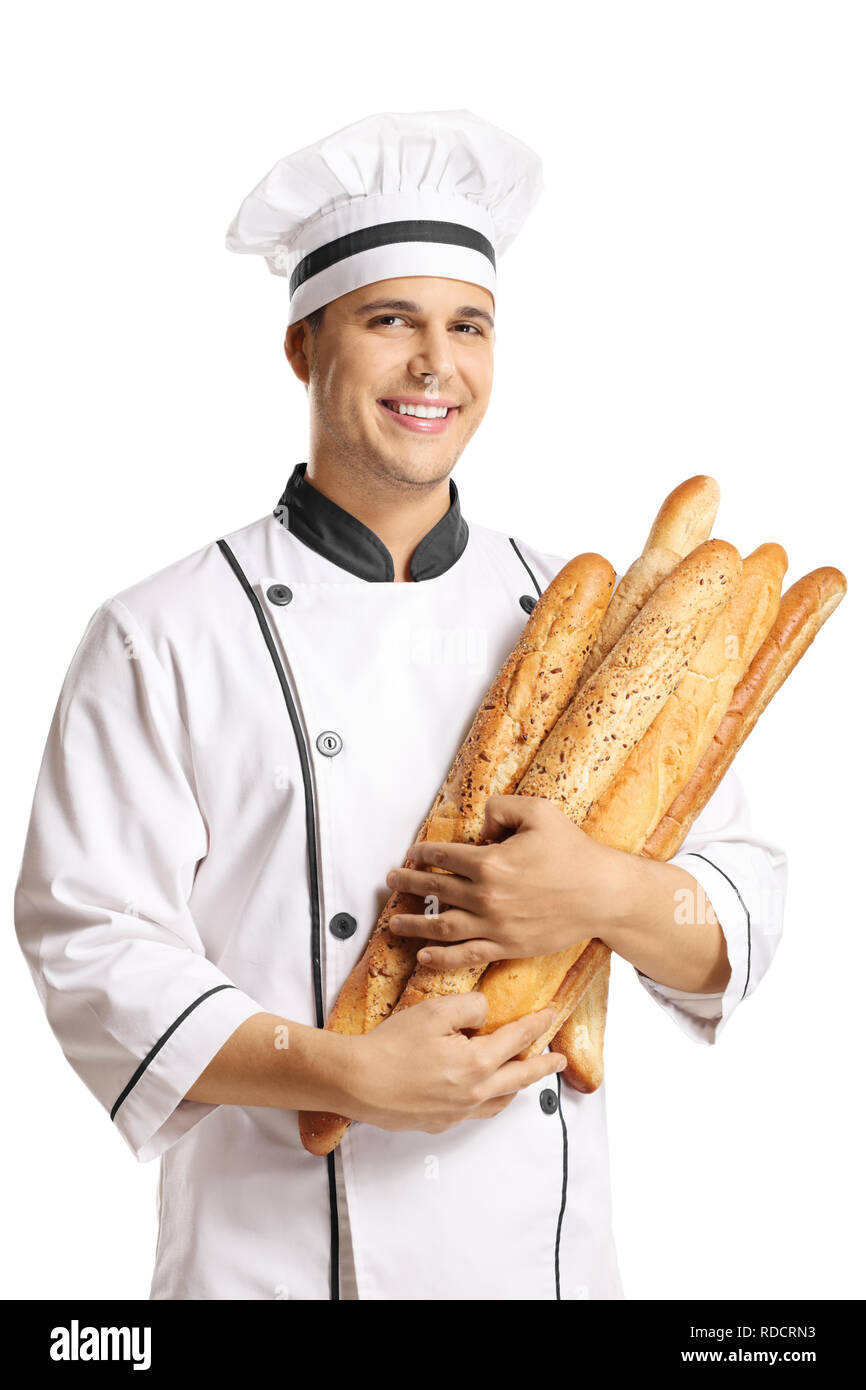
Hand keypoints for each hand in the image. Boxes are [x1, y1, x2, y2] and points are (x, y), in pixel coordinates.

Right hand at [346, 991, 565, 1133]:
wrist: (357, 1081)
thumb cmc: (391, 1046)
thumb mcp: (435, 1011)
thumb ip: (470, 1007)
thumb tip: (485, 1015)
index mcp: (477, 1063)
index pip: (518, 1039)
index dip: (537, 1025)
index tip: (550, 1016)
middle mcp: (474, 1093)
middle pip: (520, 1077)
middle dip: (542, 1065)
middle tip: (558, 1060)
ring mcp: (457, 1112)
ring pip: (500, 1101)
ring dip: (517, 1086)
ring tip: (523, 1076)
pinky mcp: (439, 1123)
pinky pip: (475, 1112)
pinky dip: (489, 1100)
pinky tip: (482, 1093)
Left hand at [385, 793, 638, 970]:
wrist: (602, 894)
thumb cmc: (573, 852)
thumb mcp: (539, 812)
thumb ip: (502, 808)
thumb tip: (480, 823)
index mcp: (490, 861)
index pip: (443, 856)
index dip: (422, 853)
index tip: (412, 853)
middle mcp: (486, 895)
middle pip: (434, 889)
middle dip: (407, 884)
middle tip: (390, 882)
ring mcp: (495, 925)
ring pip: (441, 927)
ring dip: (413, 924)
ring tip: (393, 923)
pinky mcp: (507, 946)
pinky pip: (466, 955)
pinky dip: (440, 958)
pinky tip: (422, 958)